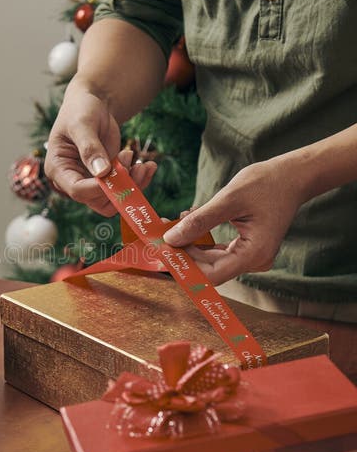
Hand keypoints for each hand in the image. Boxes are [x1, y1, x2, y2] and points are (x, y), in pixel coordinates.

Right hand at [44, 80, 157, 215]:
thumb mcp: (82, 125)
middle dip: (120, 188)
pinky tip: (149, 166)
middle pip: (97, 201)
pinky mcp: (108, 178)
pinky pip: (124, 188)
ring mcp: (91, 181)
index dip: (98, 188)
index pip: (77, 190)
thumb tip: (101, 173)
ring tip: (145, 166)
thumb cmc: (80, 110)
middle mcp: (73, 180)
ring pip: (113, 199)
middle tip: (136, 167)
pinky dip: (139, 180)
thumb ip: (90, 148)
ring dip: (133, 186)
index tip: (116, 172)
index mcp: (58, 169)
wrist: (92, 104)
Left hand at [162, 158, 303, 284]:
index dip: (184, 267)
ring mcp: (251, 257)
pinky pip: (218, 252)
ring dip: (189, 246)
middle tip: (159, 237)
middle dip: (183, 254)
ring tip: (171, 225)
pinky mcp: (246, 249)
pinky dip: (201, 240)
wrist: (292, 176)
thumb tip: (170, 238)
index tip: (162, 253)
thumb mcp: (229, 200)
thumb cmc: (266, 183)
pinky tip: (189, 223)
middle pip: (209, 270)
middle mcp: (254, 261)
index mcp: (254, 254)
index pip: (211, 275)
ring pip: (211, 261)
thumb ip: (200, 221)